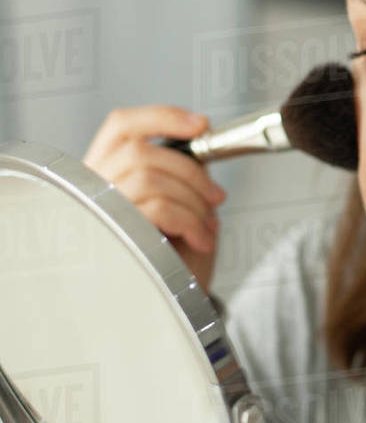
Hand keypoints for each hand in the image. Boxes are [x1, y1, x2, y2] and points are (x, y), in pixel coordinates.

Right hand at [82, 105, 226, 294]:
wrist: (170, 307)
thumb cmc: (172, 259)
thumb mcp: (180, 205)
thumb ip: (181, 173)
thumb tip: (201, 143)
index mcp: (105, 173)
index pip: (120, 126)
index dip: (161, 116)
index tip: (201, 124)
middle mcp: (91, 188)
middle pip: (140, 149)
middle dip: (191, 170)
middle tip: (217, 196)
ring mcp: (98, 212)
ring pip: (150, 177)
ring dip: (193, 200)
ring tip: (208, 226)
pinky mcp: (113, 236)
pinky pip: (157, 208)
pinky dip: (190, 220)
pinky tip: (202, 239)